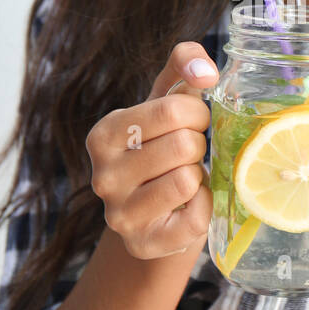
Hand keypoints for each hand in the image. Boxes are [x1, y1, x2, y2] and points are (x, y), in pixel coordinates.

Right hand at [84, 42, 218, 258]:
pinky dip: (204, 207)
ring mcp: (120, 214)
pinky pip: (196, 218)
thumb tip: (205, 70)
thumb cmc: (162, 146)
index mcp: (103, 134)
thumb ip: (184, 65)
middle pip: (184, 144)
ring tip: (184, 177)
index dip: (197, 113)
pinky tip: (189, 204)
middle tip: (188, 154)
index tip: (190, 123)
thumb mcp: (167, 101)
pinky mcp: (144, 243)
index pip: (172, 109)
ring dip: (199, 176)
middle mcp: (103, 175)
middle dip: (198, 145)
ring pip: (188, 180)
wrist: (154, 213)